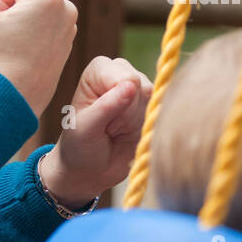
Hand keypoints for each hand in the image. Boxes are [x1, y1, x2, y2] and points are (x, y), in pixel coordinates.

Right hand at [0, 0, 76, 116]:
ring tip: (16, 49)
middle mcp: (67, 9)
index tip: (1, 27)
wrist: (11, 100)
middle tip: (8, 39)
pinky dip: (30, 41)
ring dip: (20, 26)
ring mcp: (69, 30)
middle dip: (12, 13)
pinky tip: (24, 58)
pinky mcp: (66, 48)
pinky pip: (40, 33)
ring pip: (33, 15)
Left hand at [39, 56, 152, 208]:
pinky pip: (162, 114)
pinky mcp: (152, 106)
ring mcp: (140, 90)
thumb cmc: (79, 147)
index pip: (125, 77)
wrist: (91, 171)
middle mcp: (121, 73)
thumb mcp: (85, 128)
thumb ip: (106, 106)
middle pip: (142, 88)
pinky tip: (132, 134)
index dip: (117, 103)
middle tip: (109, 128)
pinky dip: (148, 129)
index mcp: (100, 70)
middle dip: (127, 115)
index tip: (100, 120)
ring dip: (136, 124)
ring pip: (154, 102)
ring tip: (118, 131)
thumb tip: (131, 85)